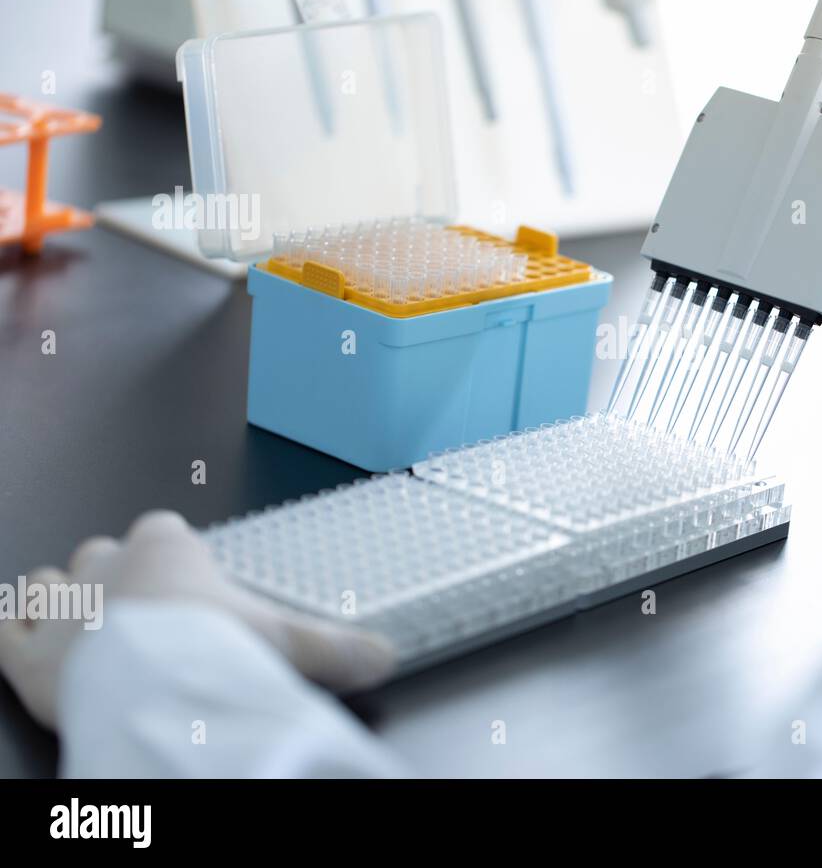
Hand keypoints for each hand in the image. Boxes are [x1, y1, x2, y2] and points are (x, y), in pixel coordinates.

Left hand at [0, 510, 396, 728]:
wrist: (156, 687)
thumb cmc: (215, 651)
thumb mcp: (287, 642)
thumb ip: (335, 647)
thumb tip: (387, 655)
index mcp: (169, 552)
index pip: (162, 531)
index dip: (169, 552)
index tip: (182, 578)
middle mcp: (111, 568)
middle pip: (101, 552)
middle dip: (111, 575)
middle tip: (134, 610)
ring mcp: (66, 607)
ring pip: (48, 581)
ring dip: (58, 597)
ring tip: (77, 619)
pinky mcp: (28, 652)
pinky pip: (6, 626)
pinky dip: (14, 631)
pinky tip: (24, 639)